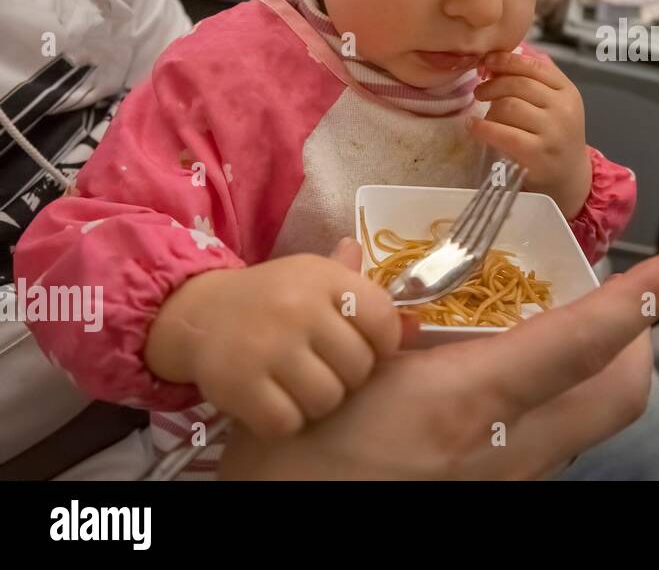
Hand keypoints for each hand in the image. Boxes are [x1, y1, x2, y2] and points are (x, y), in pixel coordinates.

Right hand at [144, 238, 402, 438]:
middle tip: (324, 369)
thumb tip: (418, 325)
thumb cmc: (273, 299)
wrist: (199, 313)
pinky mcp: (240, 383)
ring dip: (317, 401)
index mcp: (326, 278)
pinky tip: (275, 401)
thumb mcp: (318, 281)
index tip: (365, 347)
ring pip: (327, 398)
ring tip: (299, 385)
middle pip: (358, 366)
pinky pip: (287, 421)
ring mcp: (268, 346)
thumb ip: (365, 300)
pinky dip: (284, 420)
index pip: (383, 320)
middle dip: (347, 376)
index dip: (383, 343)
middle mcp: (299, 308)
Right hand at [218, 250, 658, 479]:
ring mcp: (508, 483)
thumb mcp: (324, 376)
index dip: (643, 297)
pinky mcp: (496, 498)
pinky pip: (557, 445)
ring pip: (592, 424)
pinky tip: (523, 380)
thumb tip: (356, 254)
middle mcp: (507, 450)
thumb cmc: (291, 457)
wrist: (278, 530)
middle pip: (619, 396)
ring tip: (570, 325)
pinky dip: (565, 403)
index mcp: (469, 403)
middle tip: (621, 294)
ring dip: (602, 372)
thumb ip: (354, 310)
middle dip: (639, 339)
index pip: (583, 343)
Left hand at [468, 51, 592, 218]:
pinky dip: (482, 127)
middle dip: (493, 84)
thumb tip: (499, 57)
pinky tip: (474, 126)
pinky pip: (502, 132)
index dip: (506, 61)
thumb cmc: (555, 136)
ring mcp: (552, 131)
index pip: (534, 66)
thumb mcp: (556, 104)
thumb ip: (534, 79)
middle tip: (480, 91)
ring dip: (489, 108)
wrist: (569, 177)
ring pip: (509, 106)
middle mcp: (563, 109)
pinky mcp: (537, 153)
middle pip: (518, 84)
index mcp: (568, 91)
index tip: (487, 62)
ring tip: (484, 113)